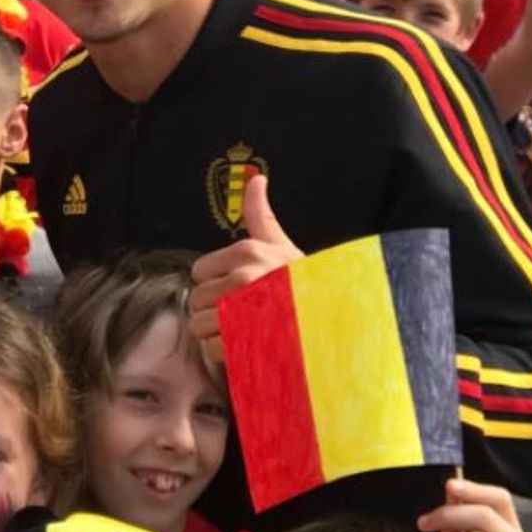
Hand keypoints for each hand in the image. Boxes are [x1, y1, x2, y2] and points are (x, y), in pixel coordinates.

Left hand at [188, 174, 301, 367]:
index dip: (214, 282)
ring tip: (244, 330)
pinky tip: (247, 346)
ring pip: (199, 325)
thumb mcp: (281, 245)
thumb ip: (261, 214)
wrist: (336, 321)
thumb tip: (256, 178)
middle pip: (195, 300)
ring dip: (217, 333)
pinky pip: (211, 349)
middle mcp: (244, 277)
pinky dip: (225, 353)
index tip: (237, 288)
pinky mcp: (245, 341)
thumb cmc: (306, 285)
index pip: (198, 271)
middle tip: (241, 312)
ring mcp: (244, 310)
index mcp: (248, 252)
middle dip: (213, 309)